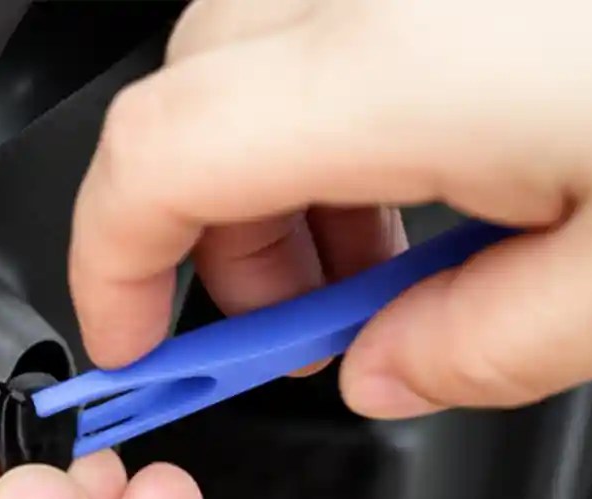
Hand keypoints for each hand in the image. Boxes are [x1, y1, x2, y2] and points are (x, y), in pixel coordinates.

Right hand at [70, 0, 591, 416]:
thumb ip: (484, 347)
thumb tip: (385, 371)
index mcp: (397, 68)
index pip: (153, 160)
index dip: (107, 265)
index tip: (133, 341)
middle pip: (186, 110)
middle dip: (207, 237)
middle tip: (295, 321)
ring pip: (246, 59)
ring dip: (272, 173)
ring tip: (377, 248)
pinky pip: (324, 23)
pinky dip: (329, 109)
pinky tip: (424, 162)